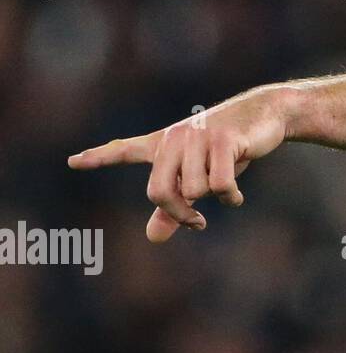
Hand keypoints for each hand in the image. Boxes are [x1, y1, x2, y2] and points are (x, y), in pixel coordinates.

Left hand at [67, 86, 292, 242]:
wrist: (265, 114)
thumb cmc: (231, 148)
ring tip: (227, 185)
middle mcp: (174, 139)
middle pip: (160, 192)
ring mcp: (197, 137)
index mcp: (164, 144)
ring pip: (195, 191)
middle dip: (180, 214)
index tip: (72, 161)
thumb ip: (174, 208)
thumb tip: (151, 238)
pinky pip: (220, 185)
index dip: (99, 157)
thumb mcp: (199, 178)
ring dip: (215, 198)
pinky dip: (230, 197)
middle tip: (197, 223)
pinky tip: (236, 196)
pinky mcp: (223, 140)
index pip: (125, 150)